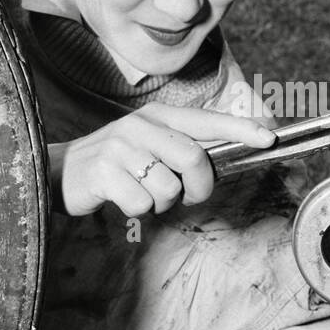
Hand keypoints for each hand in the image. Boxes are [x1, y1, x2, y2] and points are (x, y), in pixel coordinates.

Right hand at [50, 102, 275, 216]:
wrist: (59, 172)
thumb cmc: (116, 165)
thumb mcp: (149, 147)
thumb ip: (183, 150)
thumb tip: (224, 162)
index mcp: (157, 118)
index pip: (208, 120)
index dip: (241, 129)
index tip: (270, 137)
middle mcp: (140, 126)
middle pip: (194, 158)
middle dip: (198, 186)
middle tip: (186, 196)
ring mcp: (120, 148)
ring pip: (169, 187)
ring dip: (162, 203)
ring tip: (142, 194)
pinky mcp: (103, 173)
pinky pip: (142, 204)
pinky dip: (138, 211)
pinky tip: (121, 198)